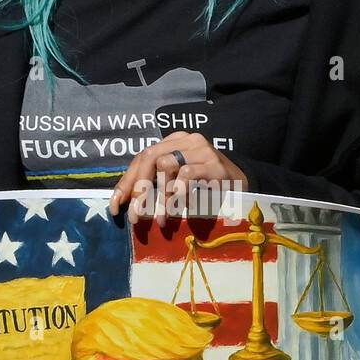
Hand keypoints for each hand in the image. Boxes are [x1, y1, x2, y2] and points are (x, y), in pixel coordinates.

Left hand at [110, 132, 248, 226]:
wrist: (244, 186)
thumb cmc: (206, 186)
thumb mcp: (178, 182)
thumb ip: (156, 184)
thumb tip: (125, 203)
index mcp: (173, 141)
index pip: (142, 158)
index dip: (126, 183)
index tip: (115, 207)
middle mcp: (185, 140)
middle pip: (150, 158)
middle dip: (138, 190)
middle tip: (135, 218)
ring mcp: (201, 149)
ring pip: (166, 166)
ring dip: (160, 197)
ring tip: (161, 220)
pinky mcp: (214, 164)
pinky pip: (188, 174)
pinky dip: (180, 192)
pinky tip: (180, 208)